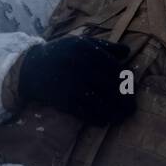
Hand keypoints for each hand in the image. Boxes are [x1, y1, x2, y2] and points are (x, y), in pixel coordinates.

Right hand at [16, 36, 134, 125]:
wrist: (32, 67)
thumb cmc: (63, 53)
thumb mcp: (83, 43)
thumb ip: (106, 46)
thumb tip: (128, 52)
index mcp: (88, 51)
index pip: (116, 69)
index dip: (127, 82)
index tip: (132, 91)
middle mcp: (81, 67)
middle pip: (111, 87)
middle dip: (124, 100)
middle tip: (131, 109)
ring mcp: (72, 84)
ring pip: (100, 102)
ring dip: (114, 113)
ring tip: (121, 118)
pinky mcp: (64, 100)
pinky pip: (84, 112)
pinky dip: (96, 119)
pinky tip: (104, 121)